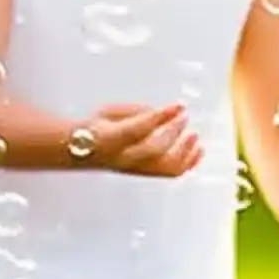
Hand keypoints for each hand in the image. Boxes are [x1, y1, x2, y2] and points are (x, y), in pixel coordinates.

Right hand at [85, 103, 202, 176]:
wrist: (82, 152)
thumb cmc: (95, 129)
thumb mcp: (109, 111)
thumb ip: (135, 111)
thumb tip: (161, 113)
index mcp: (111, 139)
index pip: (139, 130)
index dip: (160, 117)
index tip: (178, 105)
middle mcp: (124, 158)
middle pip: (155, 150)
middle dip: (174, 132)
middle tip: (184, 117)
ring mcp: (136, 168)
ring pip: (166, 168)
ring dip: (184, 150)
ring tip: (194, 136)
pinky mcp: (145, 173)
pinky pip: (171, 172)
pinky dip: (188, 161)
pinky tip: (196, 151)